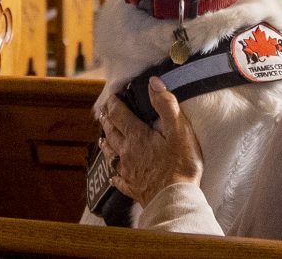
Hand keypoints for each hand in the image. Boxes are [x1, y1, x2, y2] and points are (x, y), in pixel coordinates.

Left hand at [100, 80, 202, 201]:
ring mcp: (128, 171)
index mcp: (137, 136)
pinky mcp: (133, 188)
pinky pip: (119, 180)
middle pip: (111, 132)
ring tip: (101, 138)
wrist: (174, 199)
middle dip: (106, 120)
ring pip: (111, 154)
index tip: (111, 95)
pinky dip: (114, 176)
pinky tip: (113, 176)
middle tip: (102, 112)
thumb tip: (153, 83)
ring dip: (106, 144)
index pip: (119, 114)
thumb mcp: (179, 130)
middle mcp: (127, 152)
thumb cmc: (179, 165)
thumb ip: (166, 105)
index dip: (114, 102)